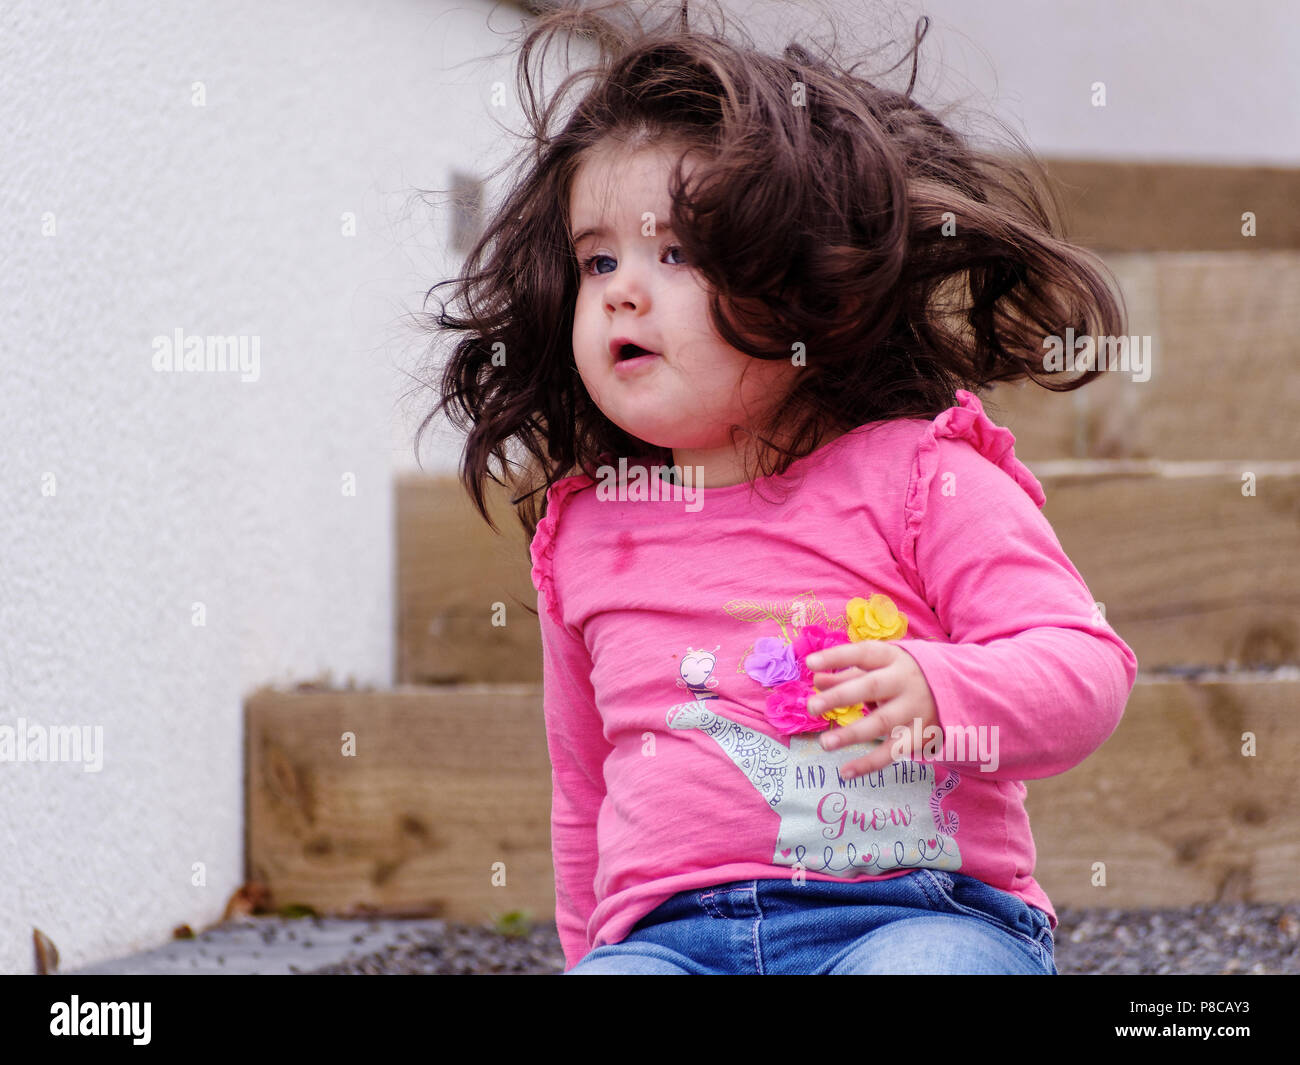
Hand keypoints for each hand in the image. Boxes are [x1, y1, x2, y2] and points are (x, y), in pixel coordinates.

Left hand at [805, 641, 938, 779]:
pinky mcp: (921, 734)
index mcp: (892, 658)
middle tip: (812, 707)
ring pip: (882, 722)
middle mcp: (904, 681)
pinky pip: (893, 751)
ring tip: (825, 744)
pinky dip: (870, 763)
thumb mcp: (880, 668)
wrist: (958, 690)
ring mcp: (914, 708)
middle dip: (841, 696)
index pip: (862, 654)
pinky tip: (846, 771)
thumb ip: (847, 674)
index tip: (810, 663)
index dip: (837, 657)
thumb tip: (816, 681)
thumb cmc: (904, 676)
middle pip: (871, 687)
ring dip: (852, 734)